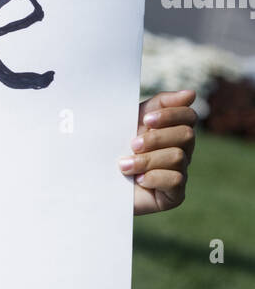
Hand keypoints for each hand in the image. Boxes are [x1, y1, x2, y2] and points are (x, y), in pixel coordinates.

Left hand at [118, 90, 196, 214]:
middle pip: (186, 135)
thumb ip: (159, 104)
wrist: (98, 184)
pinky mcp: (175, 195)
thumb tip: (191, 94)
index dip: (171, 114)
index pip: (189, 115)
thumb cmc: (114, 149)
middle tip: (133, 144)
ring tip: (124, 165)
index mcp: (173, 131)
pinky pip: (176, 180)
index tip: (146, 120)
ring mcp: (180, 173)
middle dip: (157, 138)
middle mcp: (182, 151)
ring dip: (147, 160)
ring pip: (178, 157)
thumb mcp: (133, 121)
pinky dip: (154, 177)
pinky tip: (138, 180)